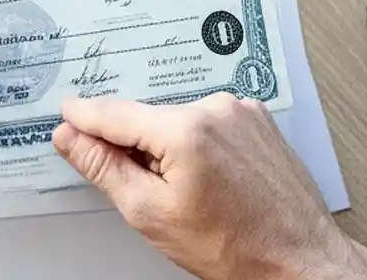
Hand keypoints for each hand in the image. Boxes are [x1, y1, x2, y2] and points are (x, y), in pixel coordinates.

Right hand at [53, 93, 366, 279]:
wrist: (299, 258)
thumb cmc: (235, 247)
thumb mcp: (151, 214)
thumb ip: (105, 168)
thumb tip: (72, 138)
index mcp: (185, 130)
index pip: (115, 113)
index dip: (85, 116)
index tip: (67, 113)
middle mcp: (216, 108)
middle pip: (149, 119)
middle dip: (137, 147)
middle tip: (150, 193)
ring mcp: (241, 110)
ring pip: (179, 121)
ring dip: (171, 147)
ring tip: (194, 194)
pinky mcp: (257, 118)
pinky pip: (210, 122)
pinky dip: (200, 144)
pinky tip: (214, 180)